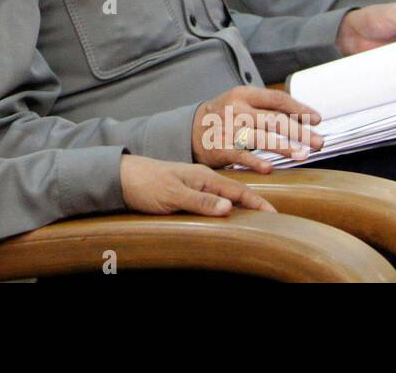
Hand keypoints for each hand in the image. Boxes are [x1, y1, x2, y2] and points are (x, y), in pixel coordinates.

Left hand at [120, 155, 274, 214]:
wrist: (121, 178)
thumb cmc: (144, 183)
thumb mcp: (173, 194)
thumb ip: (200, 200)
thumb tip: (229, 207)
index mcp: (203, 177)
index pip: (237, 191)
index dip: (257, 203)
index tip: (275, 214)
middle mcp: (202, 180)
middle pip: (235, 194)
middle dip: (255, 204)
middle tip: (274, 219)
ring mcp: (194, 186)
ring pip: (224, 198)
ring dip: (241, 207)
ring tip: (258, 218)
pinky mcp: (186, 194)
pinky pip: (212, 202)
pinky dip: (225, 208)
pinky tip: (229, 215)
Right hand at [191, 86, 323, 172]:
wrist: (191, 129)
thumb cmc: (226, 117)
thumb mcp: (243, 103)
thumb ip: (268, 109)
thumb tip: (306, 117)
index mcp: (244, 94)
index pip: (276, 99)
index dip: (299, 108)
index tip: (317, 119)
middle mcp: (236, 109)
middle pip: (272, 119)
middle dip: (299, 131)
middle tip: (319, 142)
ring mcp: (227, 128)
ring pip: (259, 137)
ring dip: (283, 147)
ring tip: (303, 155)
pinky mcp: (220, 147)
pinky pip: (240, 155)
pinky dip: (255, 161)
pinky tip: (269, 168)